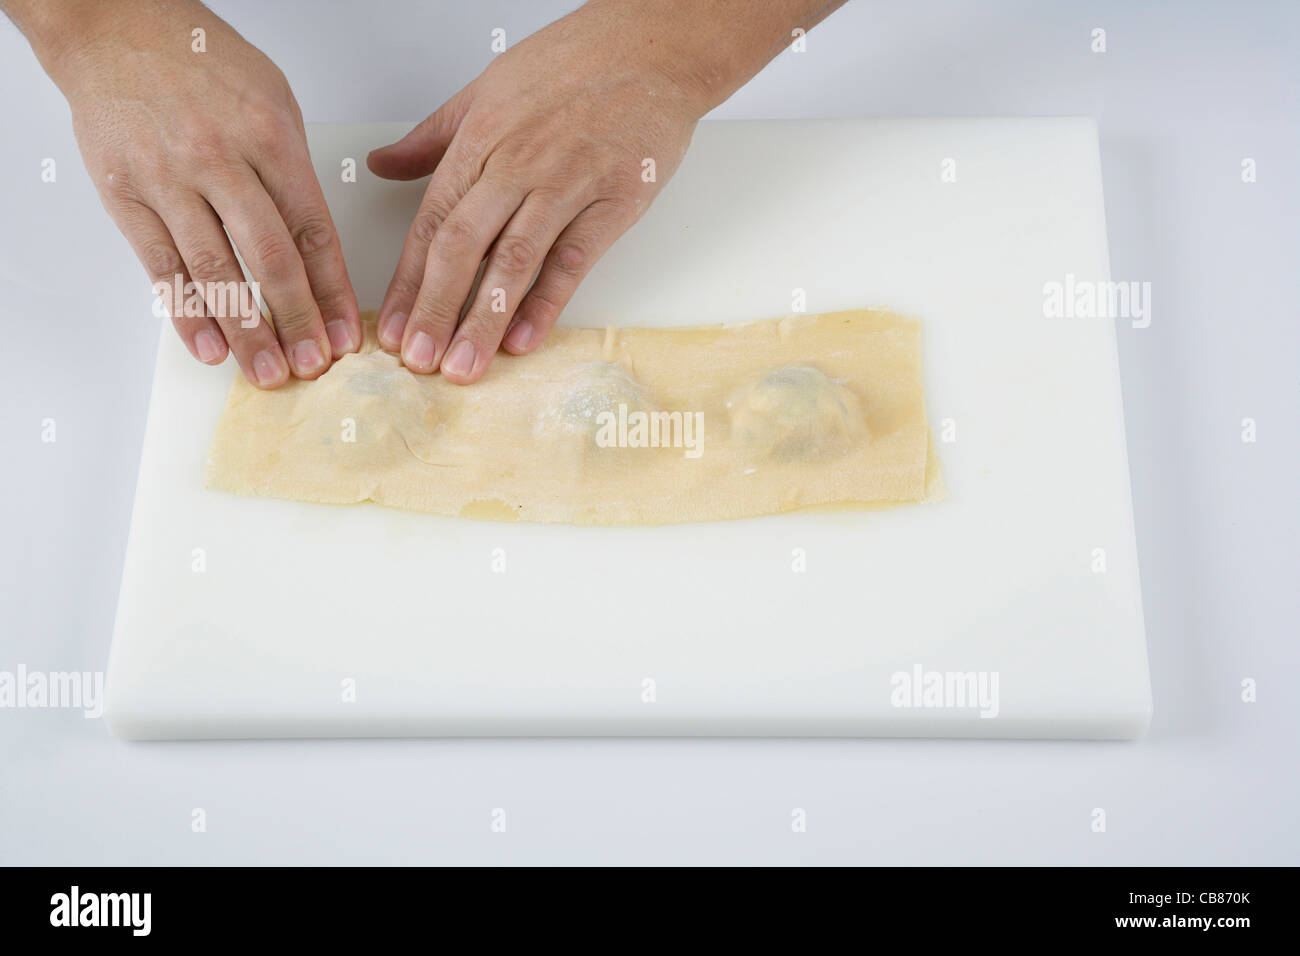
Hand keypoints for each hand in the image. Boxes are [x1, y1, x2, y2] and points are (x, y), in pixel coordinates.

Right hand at [39, 0, 359, 386]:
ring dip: (246, 331)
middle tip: (313, 365)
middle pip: (270, 257)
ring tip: (268, 372)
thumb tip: (315, 245)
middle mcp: (221, 161)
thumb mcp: (273, 100)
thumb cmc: (202, 63)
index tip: (347, 333)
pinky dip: (187, 314)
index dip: (333, 290)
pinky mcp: (126, 194)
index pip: (313, 230)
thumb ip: (294, 171)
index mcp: (270, 138)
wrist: (114, 27)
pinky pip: (161, 267)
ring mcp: (169, 180)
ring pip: (215, 271)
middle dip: (297, 320)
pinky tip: (210, 348)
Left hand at [367, 0, 717, 383]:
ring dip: (483, 320)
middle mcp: (516, 164)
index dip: (408, 282)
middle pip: (462, 247)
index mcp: (480, 140)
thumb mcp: (487, 88)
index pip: (431, 222)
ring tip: (463, 367)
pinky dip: (546, 302)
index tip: (391, 329)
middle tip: (417, 360)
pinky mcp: (613, 201)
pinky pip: (572, 260)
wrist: (654, 46)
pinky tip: (523, 340)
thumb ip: (434, 136)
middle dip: (435, 310)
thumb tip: (384, 165)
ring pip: (513, 261)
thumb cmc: (574, 62)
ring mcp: (566, 184)